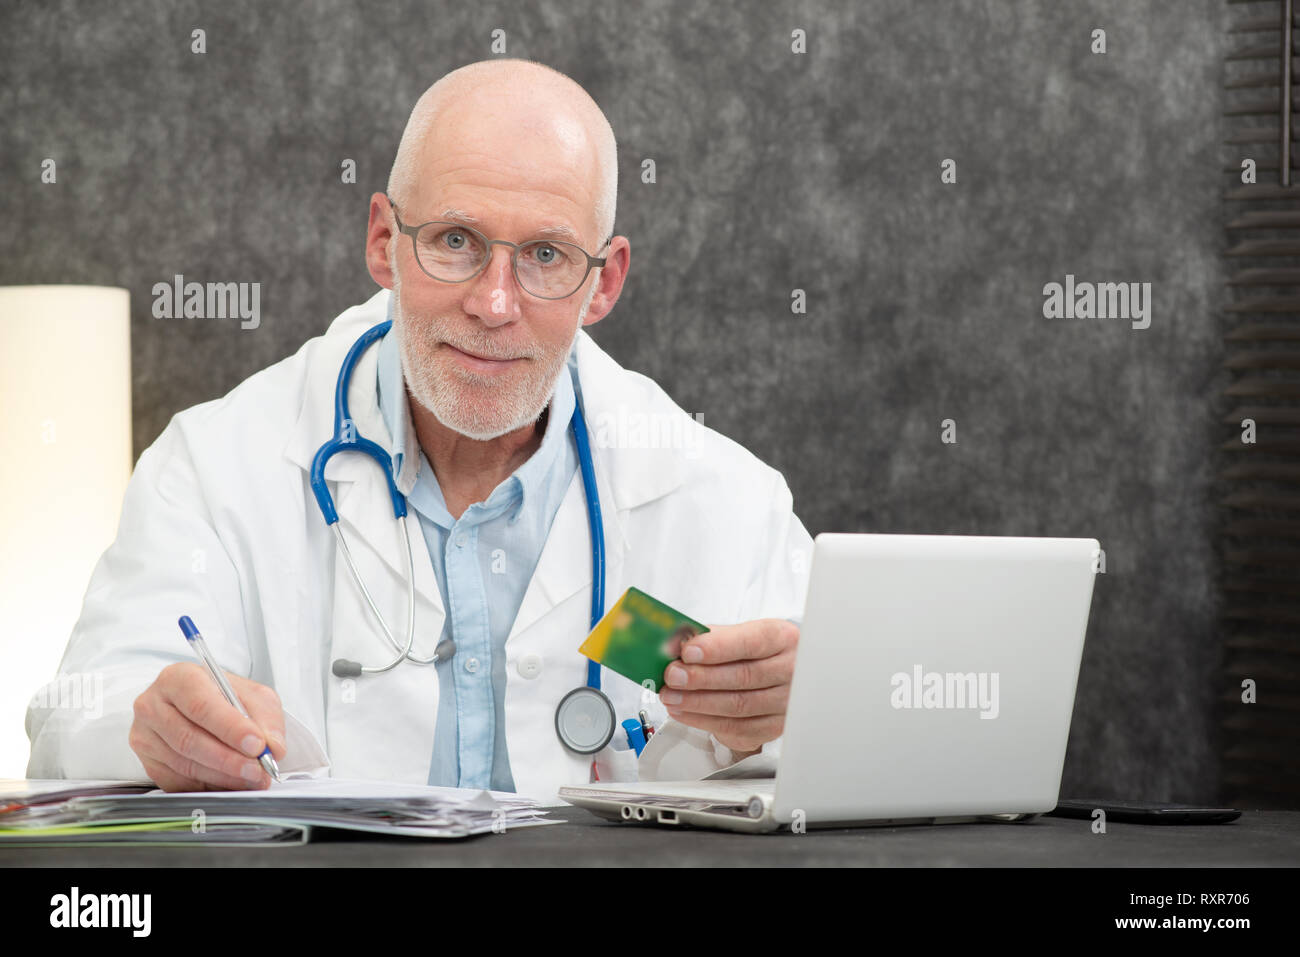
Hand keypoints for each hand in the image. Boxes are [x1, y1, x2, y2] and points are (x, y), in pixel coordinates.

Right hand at [130, 662, 286, 791]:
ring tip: (252, 779)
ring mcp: (145, 736)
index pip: (201, 705)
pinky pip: (177, 781)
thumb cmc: (226, 697)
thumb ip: (265, 718)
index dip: (230, 728)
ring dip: (222, 776)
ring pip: (184, 763)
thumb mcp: (253, 695)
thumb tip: (273, 748)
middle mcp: (153, 705)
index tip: (257, 745)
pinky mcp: (147, 762)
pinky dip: (208, 786)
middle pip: (189, 739)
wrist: (202, 707)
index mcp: (178, 678)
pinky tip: (230, 784)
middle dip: (229, 759)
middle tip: (257, 770)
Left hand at [658, 618, 797, 753]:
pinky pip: (737, 729)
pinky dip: (704, 722)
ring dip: (698, 703)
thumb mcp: (740, 633)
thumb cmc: (757, 650)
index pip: (751, 642)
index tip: (688, 651)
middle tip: (673, 676)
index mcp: (783, 638)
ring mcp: (786, 703)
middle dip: (701, 678)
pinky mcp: (774, 727)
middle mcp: (790, 671)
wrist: (781, 672)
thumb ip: (711, 637)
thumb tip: (676, 643)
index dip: (718, 648)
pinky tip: (684, 712)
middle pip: (744, 677)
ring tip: (671, 696)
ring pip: (738, 706)